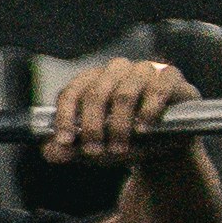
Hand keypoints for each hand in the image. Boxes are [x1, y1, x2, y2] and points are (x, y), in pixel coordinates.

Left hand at [41, 52, 203, 162]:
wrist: (165, 146)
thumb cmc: (123, 141)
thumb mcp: (94, 149)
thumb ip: (68, 150)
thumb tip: (51, 152)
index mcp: (92, 81)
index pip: (71, 92)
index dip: (65, 117)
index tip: (66, 141)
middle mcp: (116, 70)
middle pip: (95, 94)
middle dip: (92, 128)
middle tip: (94, 152)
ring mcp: (144, 70)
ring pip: (124, 94)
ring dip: (118, 125)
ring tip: (120, 148)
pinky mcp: (170, 77)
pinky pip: (157, 89)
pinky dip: (147, 111)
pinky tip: (143, 129)